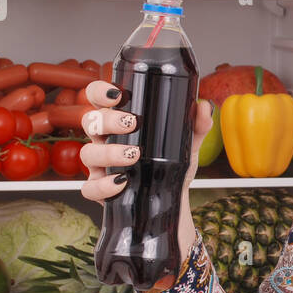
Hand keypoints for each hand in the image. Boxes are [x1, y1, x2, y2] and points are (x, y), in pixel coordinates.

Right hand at [79, 80, 214, 259]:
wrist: (170, 200)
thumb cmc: (170, 166)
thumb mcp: (186, 144)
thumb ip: (197, 126)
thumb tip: (205, 106)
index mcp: (119, 123)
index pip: (99, 100)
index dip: (99, 92)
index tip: (117, 94)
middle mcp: (104, 140)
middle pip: (90, 122)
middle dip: (108, 120)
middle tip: (131, 123)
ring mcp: (99, 166)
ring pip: (88, 153)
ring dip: (109, 152)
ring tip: (133, 154)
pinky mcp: (99, 189)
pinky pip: (89, 187)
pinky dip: (103, 185)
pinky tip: (122, 182)